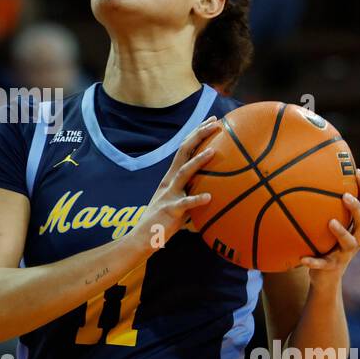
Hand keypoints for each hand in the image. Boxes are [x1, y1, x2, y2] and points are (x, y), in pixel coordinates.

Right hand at [135, 117, 223, 251]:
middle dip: (199, 135)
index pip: (185, 149)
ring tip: (212, 151)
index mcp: (172, 177)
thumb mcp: (179, 201)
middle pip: (184, 152)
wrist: (143, 237)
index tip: (211, 121)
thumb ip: (192, 193)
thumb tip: (215, 192)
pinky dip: (196, 199)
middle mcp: (170, 181)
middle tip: (215, 123)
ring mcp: (169, 194)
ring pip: (184, 173)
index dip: (197, 133)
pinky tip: (209, 197)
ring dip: (198, 161)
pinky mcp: (171, 210)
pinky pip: (185, 204)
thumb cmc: (164, 221)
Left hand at [300, 168, 359, 283]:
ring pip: (349, 242)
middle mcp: (356, 239)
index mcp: (357, 226)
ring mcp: (345, 254)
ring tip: (331, 222)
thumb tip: (307, 176)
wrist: (326, 277)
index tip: (357, 171)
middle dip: (356, 209)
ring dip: (341, 232)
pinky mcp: (332, 267)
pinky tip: (303, 258)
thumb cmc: (327, 243)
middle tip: (345, 196)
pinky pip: (323, 264)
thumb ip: (324, 206)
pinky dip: (314, 261)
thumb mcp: (328, 223)